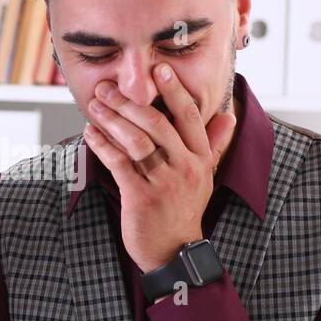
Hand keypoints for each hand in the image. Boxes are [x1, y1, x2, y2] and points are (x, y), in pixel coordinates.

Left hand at [82, 65, 235, 272]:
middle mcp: (186, 167)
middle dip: (128, 101)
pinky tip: (91, 133)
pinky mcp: (142, 197)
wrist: (174, 251)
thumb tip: (229, 116)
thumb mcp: (205, 176)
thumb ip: (214, 144)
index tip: (159, 69)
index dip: (174, 90)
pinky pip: (119, 163)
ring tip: (94, 105)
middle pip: (156, 122)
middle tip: (107, 87)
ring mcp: (164, 183)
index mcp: (201, 158)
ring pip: (135, 140)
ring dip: (111, 118)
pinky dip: (102, 145)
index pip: (189, 115)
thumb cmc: (184, 210)